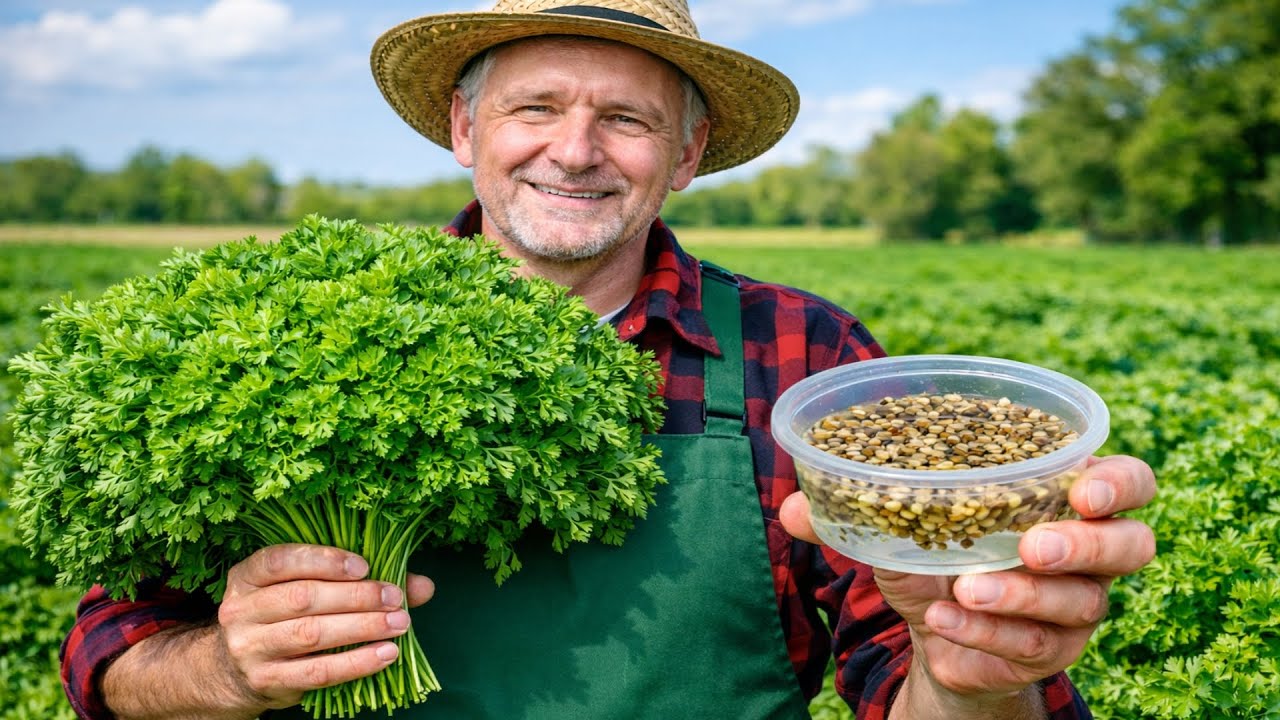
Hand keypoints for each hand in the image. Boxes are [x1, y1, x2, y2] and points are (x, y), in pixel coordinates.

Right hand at [215, 544, 434, 711]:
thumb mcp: (305, 588)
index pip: (280, 561)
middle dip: (356, 596)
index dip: (324, 561)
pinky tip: (386, 654)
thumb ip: (359, 579)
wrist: (237, 671)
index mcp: (247, 576)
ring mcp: (250, 648)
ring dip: (362, 627)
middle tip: (395, 598)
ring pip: (311, 634)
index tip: (364, 566)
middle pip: (303, 598)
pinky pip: (318, 672)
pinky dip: (357, 663)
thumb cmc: (284, 616)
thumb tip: (422, 586)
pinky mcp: (267, 680)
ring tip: (399, 624)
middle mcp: (241, 610)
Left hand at [780, 455, 1155, 704]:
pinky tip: (943, 622)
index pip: (1127, 482)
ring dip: (1020, 594)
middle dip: (1086, 545)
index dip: (1117, 482)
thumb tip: (790, 504)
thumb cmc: (934, 551)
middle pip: (1132, 544)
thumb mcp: (898, 523)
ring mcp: (1076, 606)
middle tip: (1033, 544)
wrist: (932, 626)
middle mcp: (1088, 551)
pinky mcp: (1050, 652)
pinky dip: (984, 633)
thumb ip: (850, 507)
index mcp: (1062, 497)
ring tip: (966, 589)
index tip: (1080, 485)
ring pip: (1079, 603)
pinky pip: (1031, 646)